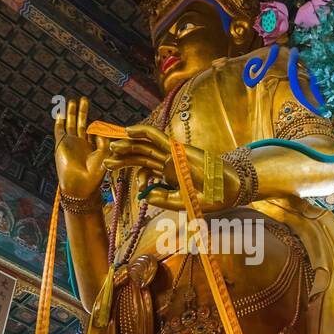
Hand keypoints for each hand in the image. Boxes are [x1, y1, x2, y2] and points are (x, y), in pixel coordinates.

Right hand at [54, 98, 107, 198]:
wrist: (80, 185)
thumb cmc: (94, 174)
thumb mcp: (104, 154)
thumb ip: (104, 139)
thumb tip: (99, 127)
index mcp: (91, 146)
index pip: (93, 130)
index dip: (96, 124)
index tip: (100, 121)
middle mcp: (80, 143)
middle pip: (80, 123)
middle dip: (82, 111)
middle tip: (83, 99)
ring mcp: (70, 143)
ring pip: (69, 124)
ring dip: (71, 113)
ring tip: (72, 101)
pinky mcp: (61, 144)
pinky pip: (59, 130)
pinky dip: (59, 121)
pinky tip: (60, 112)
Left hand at [103, 126, 239, 210]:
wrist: (228, 190)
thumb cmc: (209, 197)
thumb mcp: (181, 202)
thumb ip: (163, 198)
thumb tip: (144, 194)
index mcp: (168, 174)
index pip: (143, 168)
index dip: (127, 168)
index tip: (111, 171)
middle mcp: (168, 162)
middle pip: (140, 156)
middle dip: (122, 156)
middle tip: (105, 159)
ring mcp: (172, 154)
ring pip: (145, 146)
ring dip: (128, 145)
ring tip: (111, 146)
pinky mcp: (177, 148)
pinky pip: (158, 137)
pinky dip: (143, 132)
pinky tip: (129, 131)